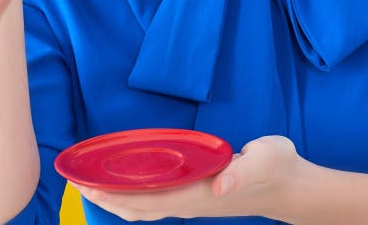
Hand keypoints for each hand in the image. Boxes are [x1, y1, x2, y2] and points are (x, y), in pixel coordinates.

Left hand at [71, 135, 300, 220]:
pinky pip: (157, 203)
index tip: (90, 185)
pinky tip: (125, 189)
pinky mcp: (197, 198)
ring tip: (91, 188)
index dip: (117, 195)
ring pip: (146, 208)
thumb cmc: (277, 167)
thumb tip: (221, 186)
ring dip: (116, 200)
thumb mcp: (266, 158)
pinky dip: (134, 198)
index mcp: (202, 192)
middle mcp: (192, 202)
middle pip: (140, 207)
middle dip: (107, 198)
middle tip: (76, 184)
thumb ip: (243, 169)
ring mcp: (194, 203)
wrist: (291, 186)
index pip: (150, 198)